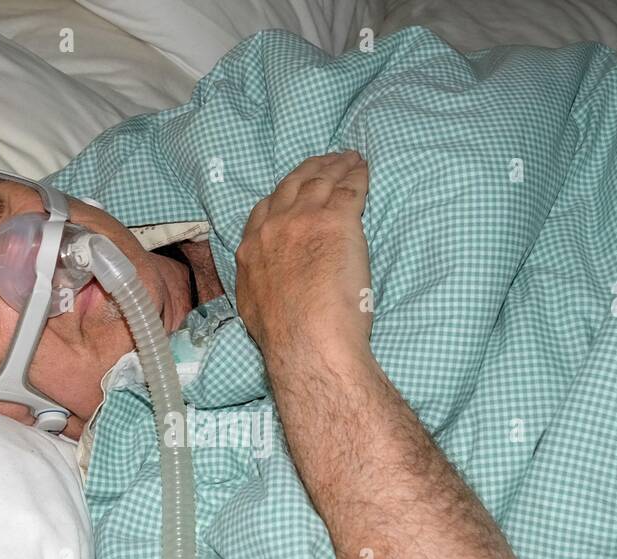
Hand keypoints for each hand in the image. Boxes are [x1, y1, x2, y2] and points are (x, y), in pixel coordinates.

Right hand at [235, 151, 372, 361]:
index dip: (284, 193)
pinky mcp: (337, 220)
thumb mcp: (254, 306)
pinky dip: (358, 175)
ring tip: (350, 159)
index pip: (266, 208)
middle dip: (311, 170)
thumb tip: (268, 281)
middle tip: (326, 161)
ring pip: (322, 180)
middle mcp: (274, 227)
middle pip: (293, 185)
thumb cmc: (285, 337)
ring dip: (337, 166)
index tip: (295, 188)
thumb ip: (259, 282)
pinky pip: (350, 188)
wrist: (307, 341)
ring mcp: (305, 220)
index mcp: (252, 249)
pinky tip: (364, 169)